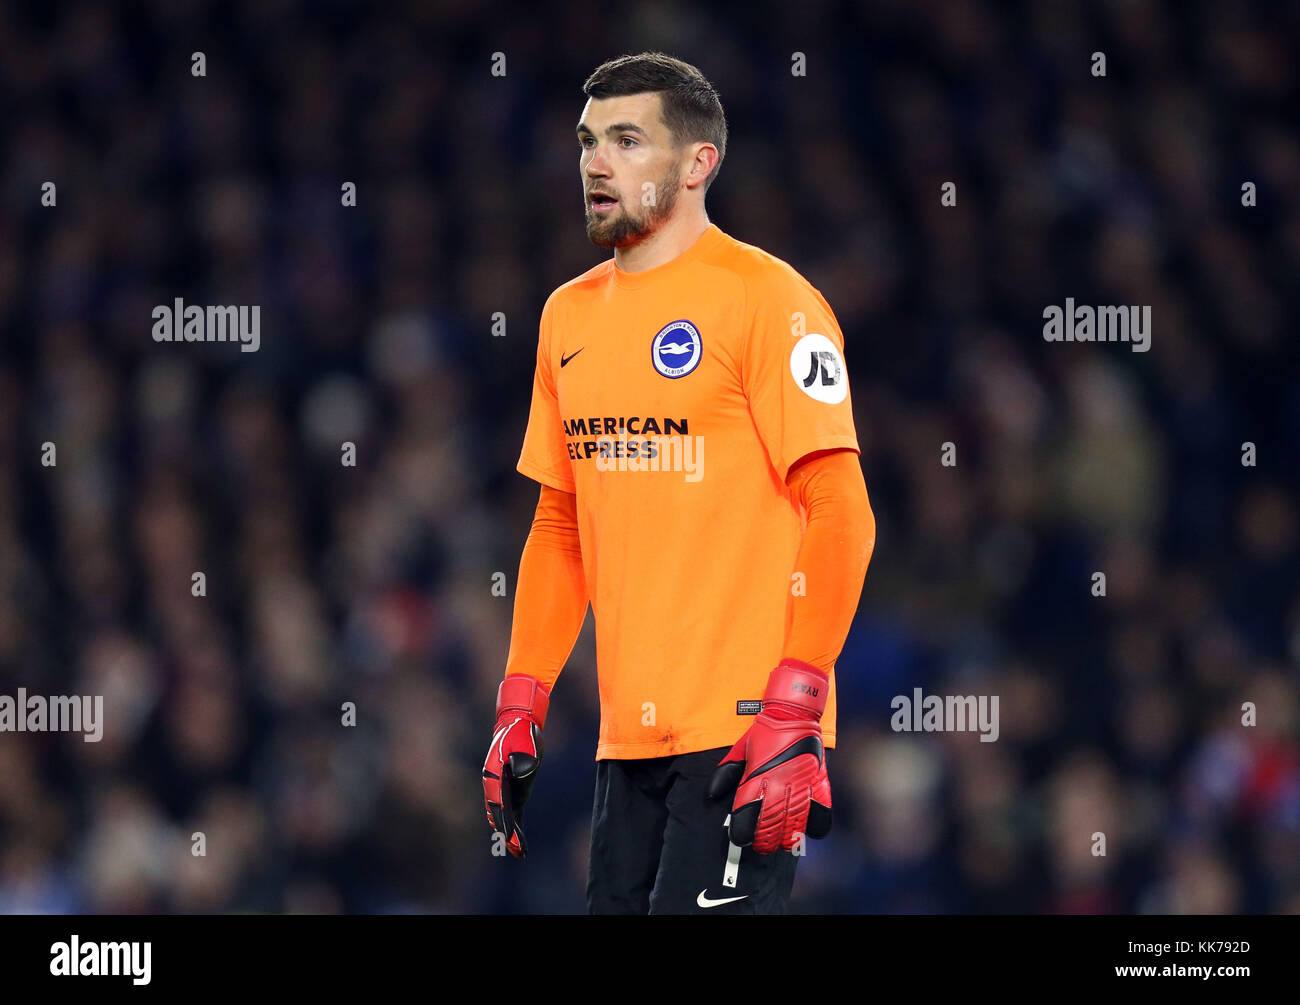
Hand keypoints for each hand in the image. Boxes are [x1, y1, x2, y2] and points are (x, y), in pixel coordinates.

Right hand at [482, 674, 549, 858]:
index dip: (503, 820)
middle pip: (498, 812)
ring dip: (508, 831)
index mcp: (494, 773)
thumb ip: (523, 759)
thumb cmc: (522, 733)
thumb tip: (521, 773)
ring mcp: (501, 786)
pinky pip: (510, 808)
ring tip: (517, 851)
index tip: (508, 835)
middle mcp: (493, 782)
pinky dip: (513, 823)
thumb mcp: (525, 743)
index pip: (498, 801)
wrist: (518, 722)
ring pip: (502, 813)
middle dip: (506, 832)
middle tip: (515, 850)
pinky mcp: (510, 787)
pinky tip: (518, 837)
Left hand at [707, 659, 831, 853]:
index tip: (742, 838)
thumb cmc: (764, 732)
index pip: (747, 818)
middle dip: (764, 842)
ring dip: (786, 839)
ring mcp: (802, 787)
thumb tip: (712, 794)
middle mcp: (779, 786)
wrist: (792, 713)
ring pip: (794, 828)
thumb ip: (725, 773)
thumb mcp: (739, 750)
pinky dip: (814, 828)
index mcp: (756, 778)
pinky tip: (806, 828)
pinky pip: (821, 817)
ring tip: (780, 842)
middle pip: (770, 829)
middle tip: (761, 844)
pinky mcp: (819, 785)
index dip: (743, 834)